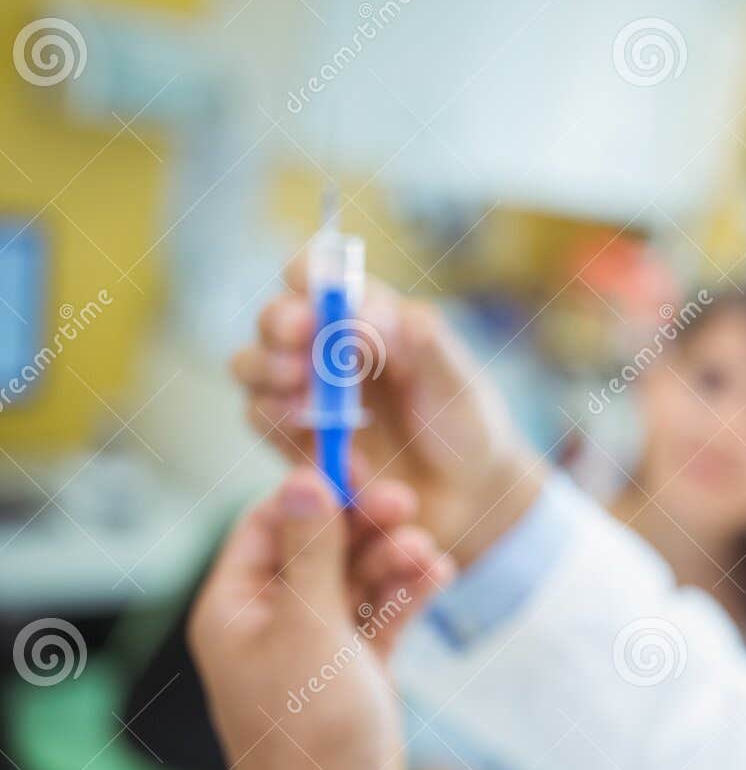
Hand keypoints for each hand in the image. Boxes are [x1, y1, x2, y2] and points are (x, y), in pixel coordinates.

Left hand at [188, 468, 454, 769]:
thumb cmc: (306, 734)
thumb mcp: (308, 629)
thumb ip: (311, 552)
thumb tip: (301, 481)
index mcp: (234, 609)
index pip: (267, 525)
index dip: (311, 494)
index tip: (357, 469)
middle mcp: (270, 623)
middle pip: (319, 548)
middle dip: (363, 526)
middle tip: (406, 504)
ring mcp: (315, 649)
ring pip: (355, 580)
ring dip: (391, 560)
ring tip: (427, 551)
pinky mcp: (354, 673)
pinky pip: (380, 617)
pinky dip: (405, 595)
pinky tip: (436, 576)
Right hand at [232, 261, 542, 568]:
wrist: (467, 494)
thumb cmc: (466, 423)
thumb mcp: (458, 381)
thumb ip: (424, 342)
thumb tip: (370, 309)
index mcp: (366, 318)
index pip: (318, 278)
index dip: (308, 276)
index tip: (313, 290)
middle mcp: (325, 350)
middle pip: (275, 320)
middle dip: (280, 322)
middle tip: (299, 334)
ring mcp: (305, 395)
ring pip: (253, 367)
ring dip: (266, 366)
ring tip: (295, 378)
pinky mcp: (295, 440)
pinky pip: (264, 421)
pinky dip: (276, 416)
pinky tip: (305, 422)